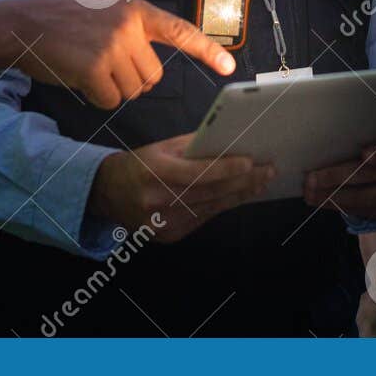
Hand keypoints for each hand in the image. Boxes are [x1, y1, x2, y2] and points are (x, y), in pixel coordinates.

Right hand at [11, 0, 234, 108]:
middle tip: (102, 64)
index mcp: (136, 9)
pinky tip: (79, 78)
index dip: (207, 50)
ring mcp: (112, 45)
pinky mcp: (95, 67)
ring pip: (134, 91)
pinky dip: (96, 97)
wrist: (23, 25)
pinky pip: (111, 100)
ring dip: (113, 89)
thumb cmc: (64, 24)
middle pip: (153, 76)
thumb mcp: (106, 14)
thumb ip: (133, 31)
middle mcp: (129, 25)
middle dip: (132, 79)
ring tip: (88, 66)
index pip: (180, 30)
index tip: (229, 67)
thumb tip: (153, 72)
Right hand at [89, 133, 273, 241]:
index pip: (197, 172)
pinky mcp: (169, 235)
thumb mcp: (161, 148)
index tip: (251, 161)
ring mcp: (163, 222)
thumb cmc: (140, 165)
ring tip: (262, 181)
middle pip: (210, 192)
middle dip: (244, 181)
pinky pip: (203, 218)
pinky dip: (224, 206)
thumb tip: (229, 139)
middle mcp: (158, 200)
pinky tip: (240, 195)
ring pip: (211, 207)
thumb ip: (193, 145)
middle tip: (268, 169)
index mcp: (155, 172)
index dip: (226, 168)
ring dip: (240, 194)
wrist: (108, 194)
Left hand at [303, 131, 375, 219]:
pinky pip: (363, 210)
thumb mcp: (370, 133)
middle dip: (337, 177)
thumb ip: (356, 133)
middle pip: (371, 174)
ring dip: (334, 196)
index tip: (363, 154)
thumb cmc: (371, 142)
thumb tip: (321, 135)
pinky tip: (322, 201)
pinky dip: (339, 206)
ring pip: (365, 197)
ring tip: (311, 194)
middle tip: (311, 179)